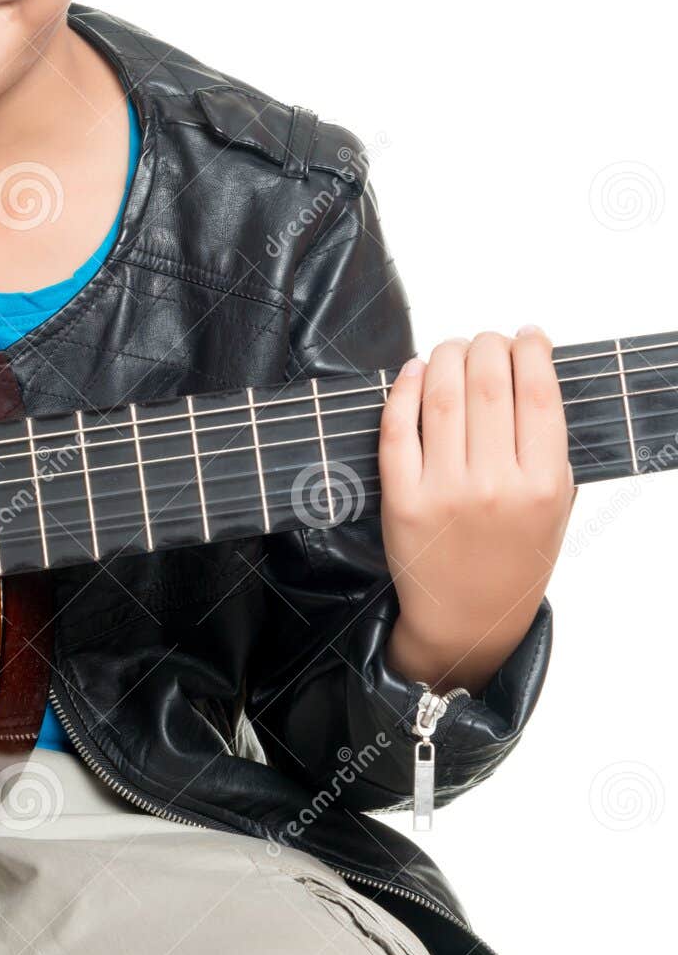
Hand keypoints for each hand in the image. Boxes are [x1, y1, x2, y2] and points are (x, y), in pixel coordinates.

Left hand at [378, 327, 575, 693]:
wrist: (467, 618)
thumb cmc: (514, 558)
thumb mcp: (556, 509)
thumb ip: (549, 450)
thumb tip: (530, 377)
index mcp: (542, 485)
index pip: (538, 395)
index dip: (531, 352)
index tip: (528, 336)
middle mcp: (494, 486)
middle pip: (488, 386)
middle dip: (486, 347)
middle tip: (485, 340)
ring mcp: (443, 492)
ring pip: (442, 399)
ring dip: (445, 359)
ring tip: (451, 349)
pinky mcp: (400, 500)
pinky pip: (397, 430)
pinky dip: (402, 391)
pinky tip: (411, 372)